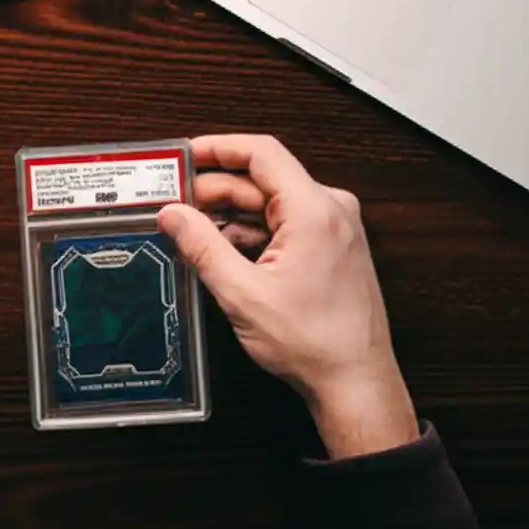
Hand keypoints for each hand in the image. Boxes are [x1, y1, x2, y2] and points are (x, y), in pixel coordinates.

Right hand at [158, 135, 416, 458]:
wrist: (354, 380)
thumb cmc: (314, 343)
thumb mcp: (242, 294)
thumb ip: (202, 247)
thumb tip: (174, 216)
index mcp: (314, 210)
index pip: (262, 153)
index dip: (218, 148)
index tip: (186, 154)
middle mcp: (331, 210)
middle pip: (263, 179)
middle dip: (216, 189)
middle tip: (176, 202)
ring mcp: (334, 229)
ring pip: (272, 204)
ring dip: (232, 214)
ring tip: (192, 231)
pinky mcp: (331, 248)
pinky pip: (285, 224)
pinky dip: (253, 233)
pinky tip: (223, 250)